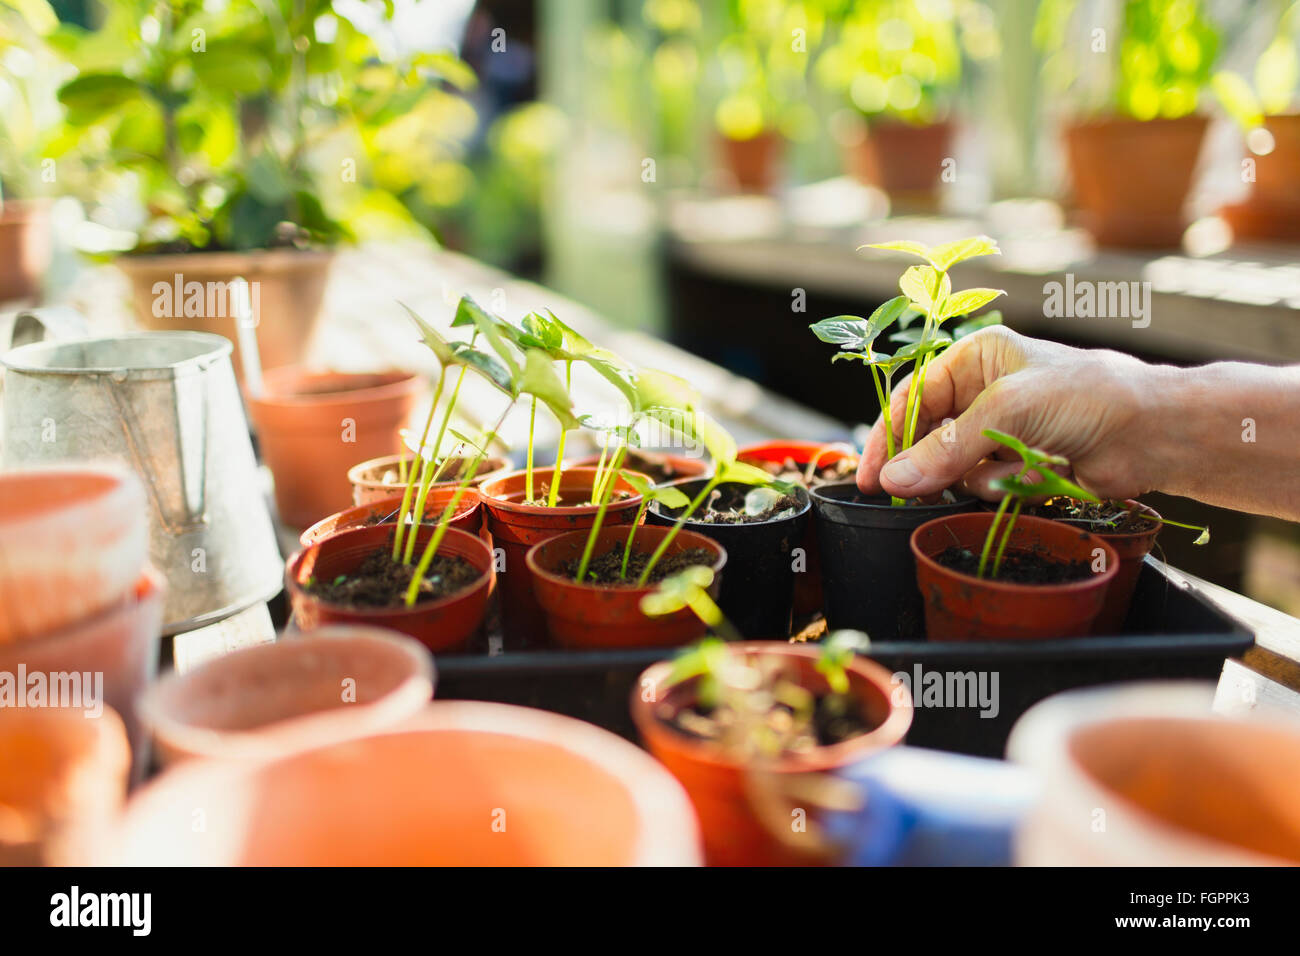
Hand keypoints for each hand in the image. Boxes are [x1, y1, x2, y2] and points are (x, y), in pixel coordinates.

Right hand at [857, 326, 1159, 501]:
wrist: (1153, 434)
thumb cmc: (1088, 396)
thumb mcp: (1009, 409)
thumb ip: (948, 447)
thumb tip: (897, 480)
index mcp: (976, 359)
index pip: (912, 397)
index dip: (887, 436)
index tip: (872, 476)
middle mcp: (982, 392)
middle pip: (926, 436)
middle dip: (926, 463)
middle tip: (904, 493)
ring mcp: (999, 432)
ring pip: (951, 467)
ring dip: (973, 476)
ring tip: (1009, 471)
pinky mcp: (1016, 466)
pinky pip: (981, 486)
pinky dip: (998, 489)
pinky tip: (1028, 479)